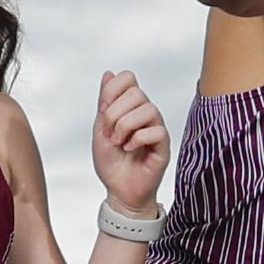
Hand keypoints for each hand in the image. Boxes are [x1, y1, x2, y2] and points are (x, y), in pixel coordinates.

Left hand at [88, 68, 170, 215]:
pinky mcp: (163, 145)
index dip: (112, 90)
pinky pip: (156, 131)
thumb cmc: (112, 162)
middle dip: (115, 113)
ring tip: (119, 142)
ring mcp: (156, 128)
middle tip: (110, 133)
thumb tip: (108, 73)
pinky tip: (129, 149)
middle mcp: (145, 113)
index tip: (102, 111)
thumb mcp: (100, 128)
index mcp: (129, 106)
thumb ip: (105, 102)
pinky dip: (137, 139)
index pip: (128, 78)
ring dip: (126, 127)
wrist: (119, 191)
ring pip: (148, 109)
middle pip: (136, 92)